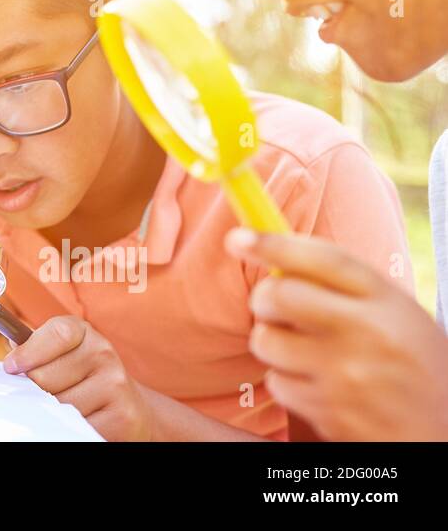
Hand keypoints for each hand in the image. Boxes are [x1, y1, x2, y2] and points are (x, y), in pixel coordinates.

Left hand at [5, 315, 153, 440]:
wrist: (129, 405)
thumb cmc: (83, 377)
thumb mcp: (62, 353)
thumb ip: (34, 348)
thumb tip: (11, 350)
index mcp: (85, 333)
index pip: (58, 333)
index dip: (29, 351)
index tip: (11, 366)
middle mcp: (104, 353)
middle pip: (45, 376)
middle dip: (36, 388)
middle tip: (43, 392)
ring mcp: (115, 384)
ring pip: (59, 404)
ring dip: (54, 410)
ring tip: (65, 405)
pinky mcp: (122, 416)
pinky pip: (77, 426)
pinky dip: (70, 426)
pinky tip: (79, 419)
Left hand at [226, 227, 447, 440]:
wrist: (444, 428)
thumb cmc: (411, 359)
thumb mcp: (393, 309)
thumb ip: (340, 282)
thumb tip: (267, 251)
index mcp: (387, 302)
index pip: (323, 260)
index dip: (273, 244)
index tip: (239, 238)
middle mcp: (368, 336)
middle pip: (279, 296)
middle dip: (264, 298)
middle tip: (274, 305)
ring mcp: (347, 378)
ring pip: (266, 341)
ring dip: (272, 342)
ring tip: (301, 350)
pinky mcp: (331, 413)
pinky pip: (277, 383)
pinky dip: (286, 380)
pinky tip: (315, 383)